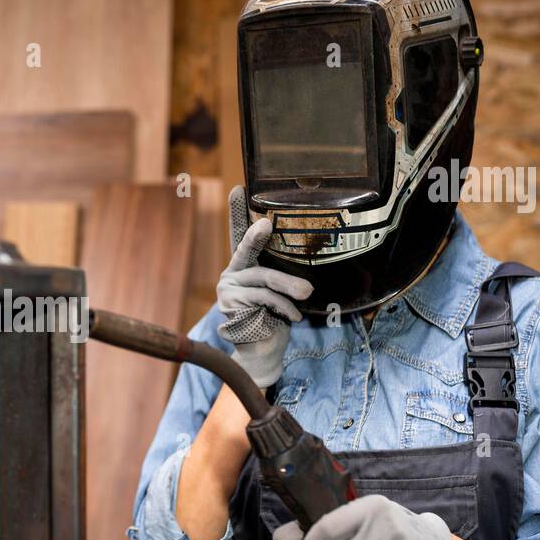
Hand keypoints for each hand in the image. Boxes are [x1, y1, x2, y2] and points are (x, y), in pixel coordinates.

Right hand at [217, 186, 311, 386]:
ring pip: (263, 281)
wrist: (264, 351)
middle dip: (272, 257)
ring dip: (288, 290)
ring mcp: (228, 289)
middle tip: (284, 251)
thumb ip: (285, 276)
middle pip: (256, 260)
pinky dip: (282, 308)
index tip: (240, 188)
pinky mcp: (231, 305)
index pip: (239, 235)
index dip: (237, 211)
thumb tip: (312, 271)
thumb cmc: (276, 319)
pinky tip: (293, 316)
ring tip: (306, 296)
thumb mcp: (282, 293)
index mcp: (244, 266)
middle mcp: (231, 274)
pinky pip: (263, 299)